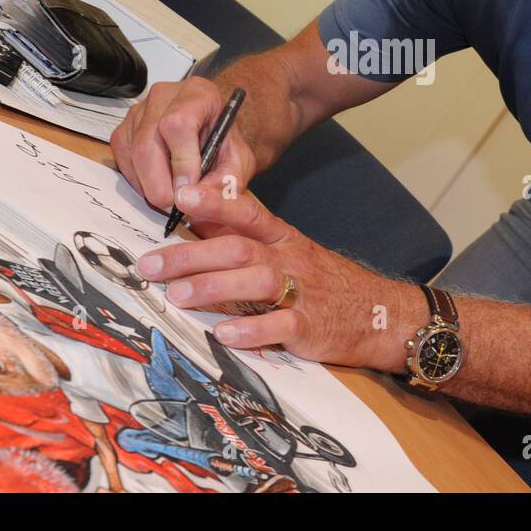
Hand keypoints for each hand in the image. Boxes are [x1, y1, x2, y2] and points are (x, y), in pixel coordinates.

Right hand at [110, 77, 255, 213]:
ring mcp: (139, 111)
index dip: (182, 161)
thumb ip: (224, 183)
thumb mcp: (238, 164)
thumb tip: (189, 199)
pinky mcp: (124, 128)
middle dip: (159, 183)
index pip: (179, 124)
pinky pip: (122, 160)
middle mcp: (164, 96)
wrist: (213, 135)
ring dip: (149, 185)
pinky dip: (138, 181)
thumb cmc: (225, 146)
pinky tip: (157, 184)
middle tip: (175, 205)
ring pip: (132, 154)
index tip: (189, 188)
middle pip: (148, 142)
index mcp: (199, 94)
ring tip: (171, 196)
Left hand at [134, 184, 422, 371]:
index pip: (247, 211)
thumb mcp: (288, 251)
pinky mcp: (311, 327)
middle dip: (191, 255)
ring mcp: (302, 292)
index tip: (181, 195)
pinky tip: (224, 334)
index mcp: (282, 237)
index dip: (215, 202)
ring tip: (177, 296)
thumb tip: (193, 222)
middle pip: (239, 248)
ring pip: (256, 282)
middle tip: (150, 265)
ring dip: (213, 287)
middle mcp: (290, 259)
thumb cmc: (324, 282)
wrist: (381, 314)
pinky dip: (251, 331)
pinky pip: (280, 326)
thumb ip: (245, 238)